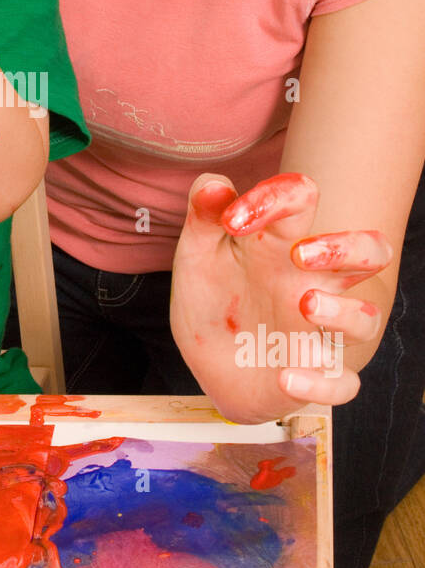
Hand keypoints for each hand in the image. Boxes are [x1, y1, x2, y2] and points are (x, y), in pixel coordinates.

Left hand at [170, 172, 389, 419]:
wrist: (209, 366)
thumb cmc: (214, 300)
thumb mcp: (197, 255)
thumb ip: (203, 218)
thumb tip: (213, 184)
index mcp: (281, 246)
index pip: (304, 203)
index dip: (275, 198)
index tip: (231, 219)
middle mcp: (310, 284)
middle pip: (370, 252)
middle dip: (346, 247)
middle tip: (300, 253)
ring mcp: (317, 331)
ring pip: (366, 318)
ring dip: (343, 312)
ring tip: (304, 305)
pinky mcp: (313, 375)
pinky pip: (341, 384)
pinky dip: (319, 383)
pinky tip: (285, 377)